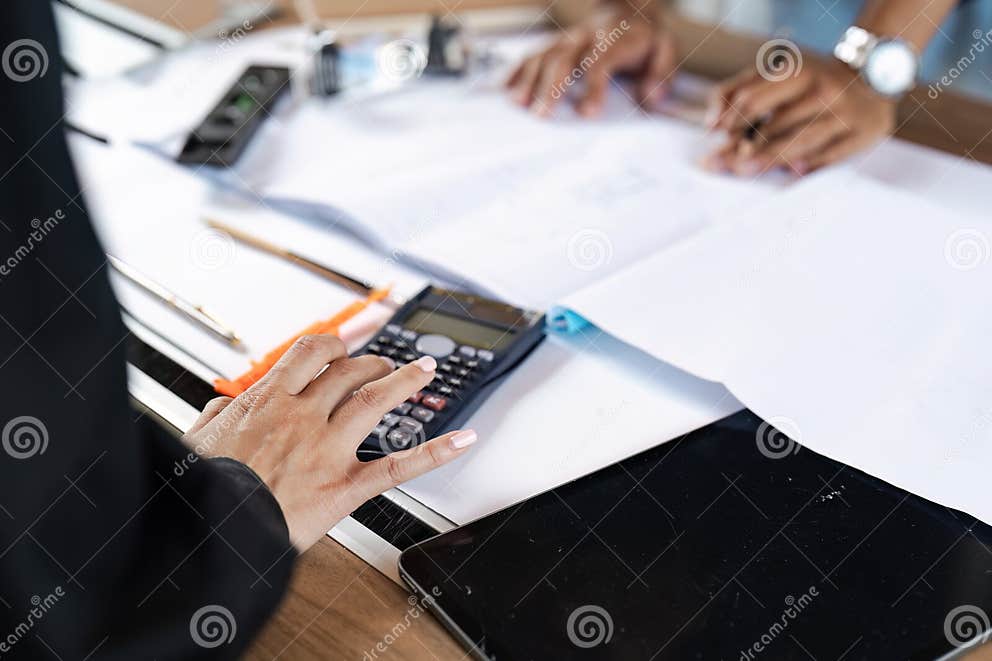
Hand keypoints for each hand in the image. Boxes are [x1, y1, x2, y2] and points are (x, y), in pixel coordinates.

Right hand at [183, 335, 475, 551]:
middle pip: (348, 373)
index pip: (310, 354)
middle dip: (370, 364)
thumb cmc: (201, 491)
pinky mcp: (344, 487)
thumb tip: (222, 404)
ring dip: (405, 381)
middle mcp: (302, 417)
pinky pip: (398, 466)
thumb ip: (215, 416)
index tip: (340, 349)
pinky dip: (436, 452)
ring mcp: (328, 449)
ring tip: (424, 371)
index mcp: (267, 402)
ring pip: (376, 401)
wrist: (210, 531)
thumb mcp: (194, 441)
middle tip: (382, 365)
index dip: (332, 347)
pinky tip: (462, 440)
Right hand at [505, 6, 677, 116]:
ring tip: (519, 104)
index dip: (593, 88)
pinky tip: (507, 88)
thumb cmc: (645, 39)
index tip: (587, 114)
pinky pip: (534, 53)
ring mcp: (569, 38)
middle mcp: (588, 35)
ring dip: (529, 79)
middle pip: (564, 59)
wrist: (630, 11)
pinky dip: (519, 70)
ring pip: (544, 55)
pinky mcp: (557, 42)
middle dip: (551, 88)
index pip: (601, 62)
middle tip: (542, 115)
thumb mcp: (665, 51)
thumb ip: (661, 74)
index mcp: (617, 38)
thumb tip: (652, 97)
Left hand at [702, 57, 896, 175]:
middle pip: (775, 124)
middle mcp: (823, 89)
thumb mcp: (777, 73)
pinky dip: (810, 163)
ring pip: (801, 140)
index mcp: (799, 71)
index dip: (732, 120)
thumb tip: (711, 124)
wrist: (874, 74)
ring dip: (769, 158)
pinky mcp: (863, 132)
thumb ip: (739, 91)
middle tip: (723, 163)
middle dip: (745, 146)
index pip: (754, 99)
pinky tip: (791, 172)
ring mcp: (845, 112)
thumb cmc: (811, 82)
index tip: (715, 136)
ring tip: (743, 170)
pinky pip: (831, 153)